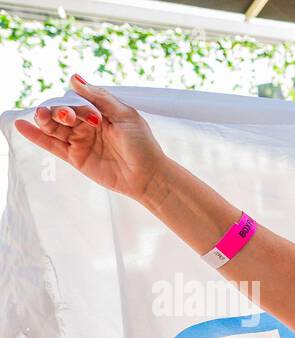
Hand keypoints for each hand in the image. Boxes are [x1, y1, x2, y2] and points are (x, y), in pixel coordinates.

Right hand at [13, 74, 167, 201]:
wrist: (148, 176)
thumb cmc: (142, 145)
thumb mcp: (125, 115)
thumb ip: (100, 97)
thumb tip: (73, 78)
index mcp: (99, 111)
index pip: (77, 100)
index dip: (78, 104)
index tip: (92, 116)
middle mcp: (87, 125)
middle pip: (62, 111)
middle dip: (60, 111)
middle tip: (67, 117)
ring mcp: (80, 141)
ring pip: (54, 126)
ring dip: (45, 119)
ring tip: (43, 116)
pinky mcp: (75, 157)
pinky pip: (51, 145)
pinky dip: (36, 136)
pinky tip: (21, 126)